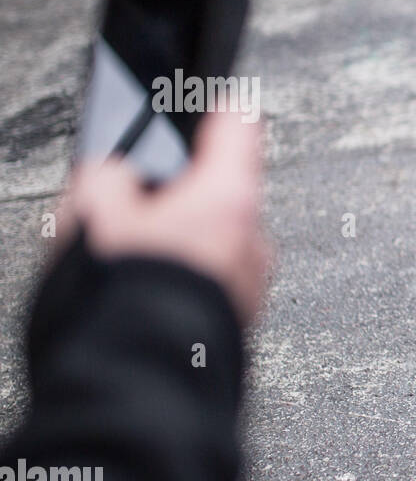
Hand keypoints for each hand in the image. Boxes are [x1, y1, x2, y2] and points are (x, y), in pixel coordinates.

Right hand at [56, 112, 270, 325]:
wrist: (140, 373)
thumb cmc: (127, 292)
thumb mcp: (95, 213)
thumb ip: (110, 178)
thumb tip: (117, 178)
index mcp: (229, 197)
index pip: (240, 126)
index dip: (217, 113)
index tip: (207, 107)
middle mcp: (255, 236)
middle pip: (225, 191)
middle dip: (186, 194)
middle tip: (139, 208)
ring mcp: (253, 280)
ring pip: (220, 239)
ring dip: (186, 240)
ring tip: (139, 259)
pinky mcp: (242, 317)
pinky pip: (216, 279)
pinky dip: (190, 276)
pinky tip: (152, 290)